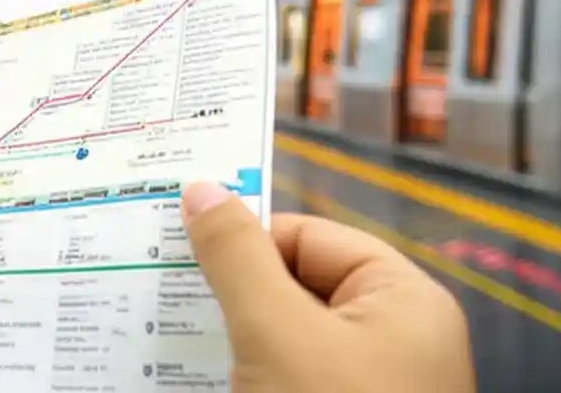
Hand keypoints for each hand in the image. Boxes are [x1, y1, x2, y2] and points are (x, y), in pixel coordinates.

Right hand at [182, 182, 474, 392]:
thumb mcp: (276, 334)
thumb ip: (237, 258)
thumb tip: (202, 189)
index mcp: (402, 299)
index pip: (308, 238)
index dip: (244, 241)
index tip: (176, 254)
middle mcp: (395, 340)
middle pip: (294, 289)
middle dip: (229, 296)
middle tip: (158, 293)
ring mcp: (370, 390)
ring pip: (284, 343)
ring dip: (229, 343)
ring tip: (164, 338)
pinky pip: (287, 384)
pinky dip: (246, 380)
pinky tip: (199, 381)